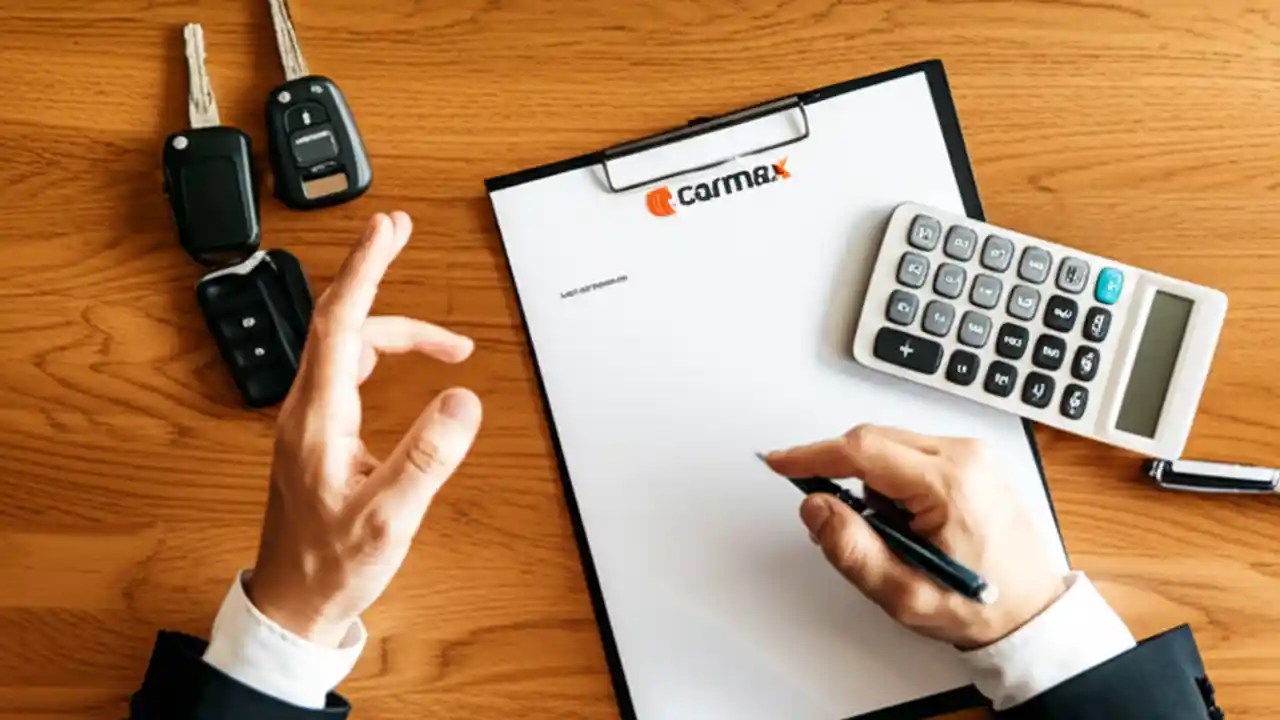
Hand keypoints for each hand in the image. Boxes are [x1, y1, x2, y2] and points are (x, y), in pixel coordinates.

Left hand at [246, 211, 482, 646]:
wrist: (294, 600)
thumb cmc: (333, 563)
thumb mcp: (389, 516)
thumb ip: (428, 458)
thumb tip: (462, 400)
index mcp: (319, 418)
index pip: (340, 322)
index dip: (365, 269)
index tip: (385, 228)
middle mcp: (307, 409)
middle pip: (344, 322)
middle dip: (374, 275)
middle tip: (401, 235)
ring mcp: (310, 420)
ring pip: (350, 347)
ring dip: (396, 331)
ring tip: (451, 345)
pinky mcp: (319, 434)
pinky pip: (349, 371)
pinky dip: (385, 356)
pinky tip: (409, 370)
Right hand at [765, 425, 1065, 648]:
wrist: (1032, 613)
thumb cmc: (978, 606)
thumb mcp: (905, 594)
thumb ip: (853, 550)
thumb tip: (815, 507)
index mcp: (951, 483)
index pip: (864, 450)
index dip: (814, 454)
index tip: (781, 462)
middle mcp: (965, 456)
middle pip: (875, 440)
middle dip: (843, 473)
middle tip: (833, 517)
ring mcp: (972, 455)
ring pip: (891, 447)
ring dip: (873, 483)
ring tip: (892, 535)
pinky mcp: (972, 461)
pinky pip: (912, 455)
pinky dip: (894, 483)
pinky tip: (907, 522)